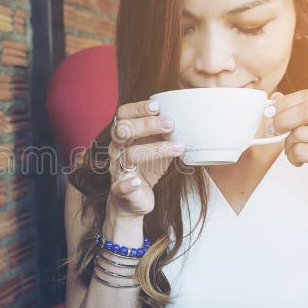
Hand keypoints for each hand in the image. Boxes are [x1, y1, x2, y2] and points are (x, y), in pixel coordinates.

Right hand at [108, 99, 184, 216]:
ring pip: (129, 155)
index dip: (138, 108)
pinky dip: (128, 184)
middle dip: (147, 124)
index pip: (123, 115)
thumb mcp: (156, 147)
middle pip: (123, 130)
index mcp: (124, 136)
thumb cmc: (145, 169)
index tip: (157, 106)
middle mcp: (117, 150)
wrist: (132, 201)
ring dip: (153, 149)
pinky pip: (120, 186)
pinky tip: (136, 182)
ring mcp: (118, 169)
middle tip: (170, 124)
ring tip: (176, 147)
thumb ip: (165, 134)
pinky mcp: (121, 190)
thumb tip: (190, 118)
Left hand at [271, 89, 307, 206]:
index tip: (272, 111)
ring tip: (293, 151)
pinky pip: (301, 151)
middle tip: (274, 129)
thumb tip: (276, 98)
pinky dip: (292, 157)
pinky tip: (299, 160)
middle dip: (282, 119)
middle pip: (305, 110)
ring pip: (300, 133)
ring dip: (288, 144)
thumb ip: (301, 111)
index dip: (285, 102)